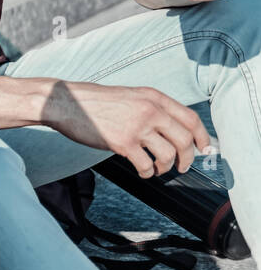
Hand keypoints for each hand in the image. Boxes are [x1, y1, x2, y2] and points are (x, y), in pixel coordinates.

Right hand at [41, 80, 209, 176]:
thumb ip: (151, 108)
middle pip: (185, 140)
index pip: (191, 118)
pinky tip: (142, 171)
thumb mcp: (129, 96)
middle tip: (181, 166)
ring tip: (156, 168)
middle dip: (187, 158)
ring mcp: (137, 126)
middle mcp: (149, 110)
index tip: (203, 148)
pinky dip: (147, 173)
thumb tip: (172, 130)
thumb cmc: (94, 101)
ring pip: (168, 155)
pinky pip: (146, 165)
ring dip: (166, 167)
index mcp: (153, 97)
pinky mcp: (123, 142)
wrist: (65, 102)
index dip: (202, 137)